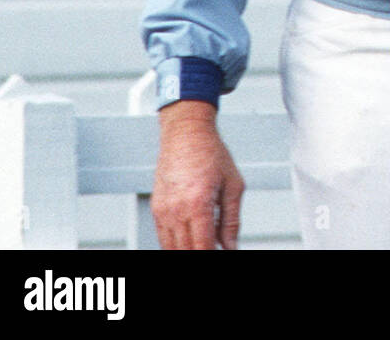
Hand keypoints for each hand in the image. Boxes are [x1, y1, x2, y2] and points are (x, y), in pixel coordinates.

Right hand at [152, 101, 243, 249]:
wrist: (186, 133)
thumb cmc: (211, 152)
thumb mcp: (233, 185)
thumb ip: (232, 220)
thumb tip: (231, 246)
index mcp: (198, 203)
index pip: (202, 247)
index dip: (211, 256)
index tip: (221, 254)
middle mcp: (176, 209)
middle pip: (185, 250)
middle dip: (200, 253)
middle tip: (213, 247)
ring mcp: (163, 210)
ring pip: (171, 247)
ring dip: (186, 250)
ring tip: (204, 244)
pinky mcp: (156, 208)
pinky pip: (162, 236)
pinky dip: (175, 244)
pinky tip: (189, 241)